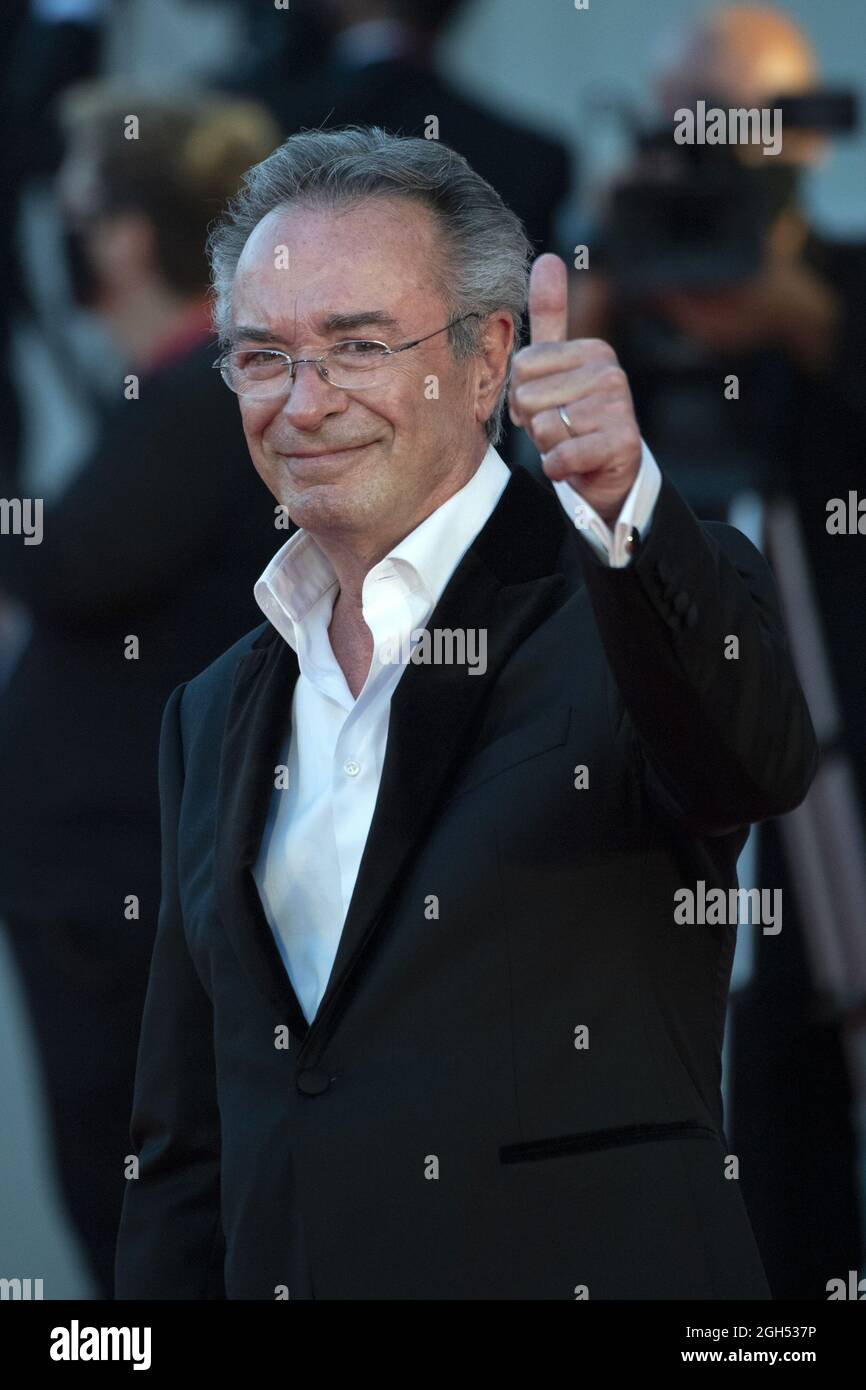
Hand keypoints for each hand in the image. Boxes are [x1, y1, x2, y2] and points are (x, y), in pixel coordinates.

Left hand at [508, 253, 641, 523]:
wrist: (611, 475)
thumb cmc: (577, 420)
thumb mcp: (559, 366)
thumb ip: (551, 316)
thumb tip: (547, 257)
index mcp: (592, 349)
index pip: (522, 366)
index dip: (522, 395)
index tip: (548, 405)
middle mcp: (609, 372)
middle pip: (528, 396)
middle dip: (533, 423)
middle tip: (561, 430)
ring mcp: (618, 407)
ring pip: (543, 428)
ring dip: (549, 446)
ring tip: (572, 444)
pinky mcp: (621, 444)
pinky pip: (561, 456)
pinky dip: (559, 468)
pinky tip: (576, 465)